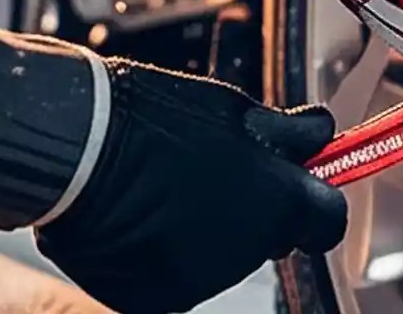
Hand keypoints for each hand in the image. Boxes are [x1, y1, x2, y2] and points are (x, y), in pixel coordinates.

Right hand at [36, 59, 346, 313]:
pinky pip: (173, 278)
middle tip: (214, 174)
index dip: (314, 201)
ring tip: (165, 190)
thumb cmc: (151, 118)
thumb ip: (285, 134)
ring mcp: (197, 282)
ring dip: (205, 233)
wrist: (75, 147)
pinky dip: (163, 255)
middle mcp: (244, 254)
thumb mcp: (233, 109)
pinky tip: (141, 216)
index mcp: (276, 204)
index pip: (327, 222)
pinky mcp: (152, 299)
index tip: (302, 185)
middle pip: (269, 240)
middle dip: (252, 212)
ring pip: (219, 259)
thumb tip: (318, 137)